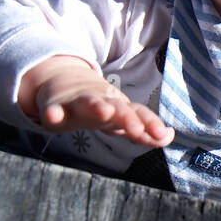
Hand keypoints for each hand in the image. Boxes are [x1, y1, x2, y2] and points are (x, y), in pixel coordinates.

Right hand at [16, 55, 173, 147]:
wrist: (64, 82)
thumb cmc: (100, 106)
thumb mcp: (122, 118)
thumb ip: (145, 132)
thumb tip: (168, 138)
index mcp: (119, 107)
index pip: (138, 113)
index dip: (150, 123)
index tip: (163, 135)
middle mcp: (101, 102)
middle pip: (117, 108)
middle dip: (127, 117)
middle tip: (136, 128)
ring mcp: (78, 102)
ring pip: (88, 103)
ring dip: (97, 106)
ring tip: (104, 112)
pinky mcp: (55, 105)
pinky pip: (53, 110)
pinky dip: (53, 113)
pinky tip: (51, 118)